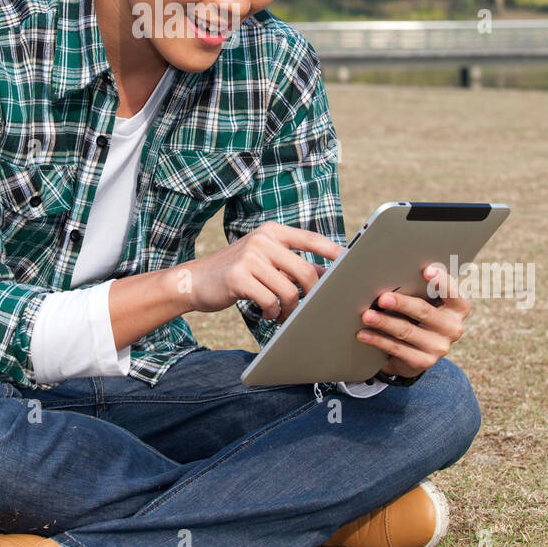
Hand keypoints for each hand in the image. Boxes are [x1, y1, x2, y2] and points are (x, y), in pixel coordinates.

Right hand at [180, 222, 345, 322]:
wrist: (196, 280)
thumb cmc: (237, 273)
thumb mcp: (265, 261)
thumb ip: (293, 264)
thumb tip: (329, 273)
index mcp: (272, 232)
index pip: (311, 238)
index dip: (333, 251)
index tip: (351, 262)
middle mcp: (262, 240)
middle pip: (305, 272)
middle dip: (310, 296)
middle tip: (303, 309)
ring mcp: (250, 257)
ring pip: (289, 290)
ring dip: (290, 310)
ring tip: (282, 314)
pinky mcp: (238, 277)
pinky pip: (270, 301)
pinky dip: (272, 313)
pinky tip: (266, 313)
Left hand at [356, 262, 468, 379]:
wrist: (414, 348)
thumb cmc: (414, 310)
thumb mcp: (419, 295)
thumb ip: (411, 279)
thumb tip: (378, 256)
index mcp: (457, 306)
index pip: (452, 290)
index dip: (440, 280)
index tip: (425, 270)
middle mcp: (453, 327)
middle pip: (425, 311)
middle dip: (402, 303)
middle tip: (382, 297)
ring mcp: (439, 347)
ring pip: (407, 331)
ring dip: (384, 322)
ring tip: (366, 315)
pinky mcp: (423, 363)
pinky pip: (397, 350)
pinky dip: (377, 340)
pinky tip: (363, 333)